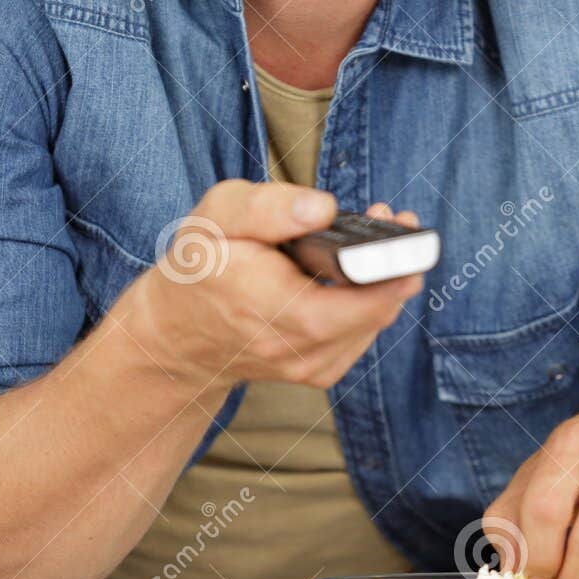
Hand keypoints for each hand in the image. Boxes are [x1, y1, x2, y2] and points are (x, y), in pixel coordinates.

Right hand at [120, 179, 423, 396]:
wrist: (177, 333)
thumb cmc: (199, 268)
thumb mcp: (218, 218)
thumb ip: (269, 207)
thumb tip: (324, 208)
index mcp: (268, 307)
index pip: (347, 305)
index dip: (386, 270)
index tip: (401, 227)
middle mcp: (294, 348)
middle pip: (373, 310)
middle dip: (393, 261)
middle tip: (393, 217)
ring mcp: (309, 366)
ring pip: (374, 321)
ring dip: (386, 279)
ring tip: (377, 236)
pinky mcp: (320, 370)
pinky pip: (363, 332)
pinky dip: (370, 300)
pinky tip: (362, 271)